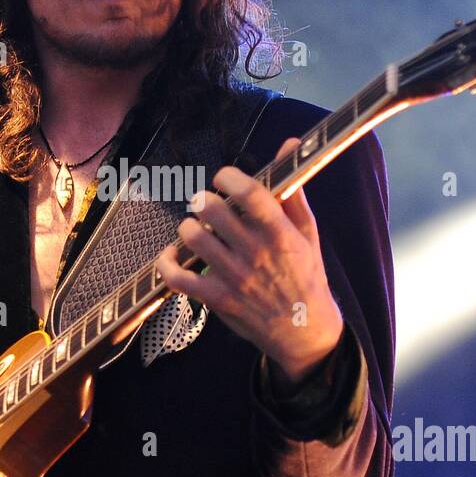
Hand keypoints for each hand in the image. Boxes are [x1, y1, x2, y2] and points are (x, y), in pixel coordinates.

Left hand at [154, 136, 343, 383]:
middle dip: (203, 200)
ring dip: (188, 228)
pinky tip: (172, 255)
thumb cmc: (306, 275)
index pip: (250, 193)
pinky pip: (178, 278)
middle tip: (206, 205)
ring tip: (195, 230)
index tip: (224, 176)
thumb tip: (290, 144)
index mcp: (279, 233)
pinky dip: (167, 264)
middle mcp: (255, 253)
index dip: (229, 177)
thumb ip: (292, 190)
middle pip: (212, 210)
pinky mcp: (217, 298)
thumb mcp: (307, 232)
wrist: (305, 332)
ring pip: (192, 238)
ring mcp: (234, 277)